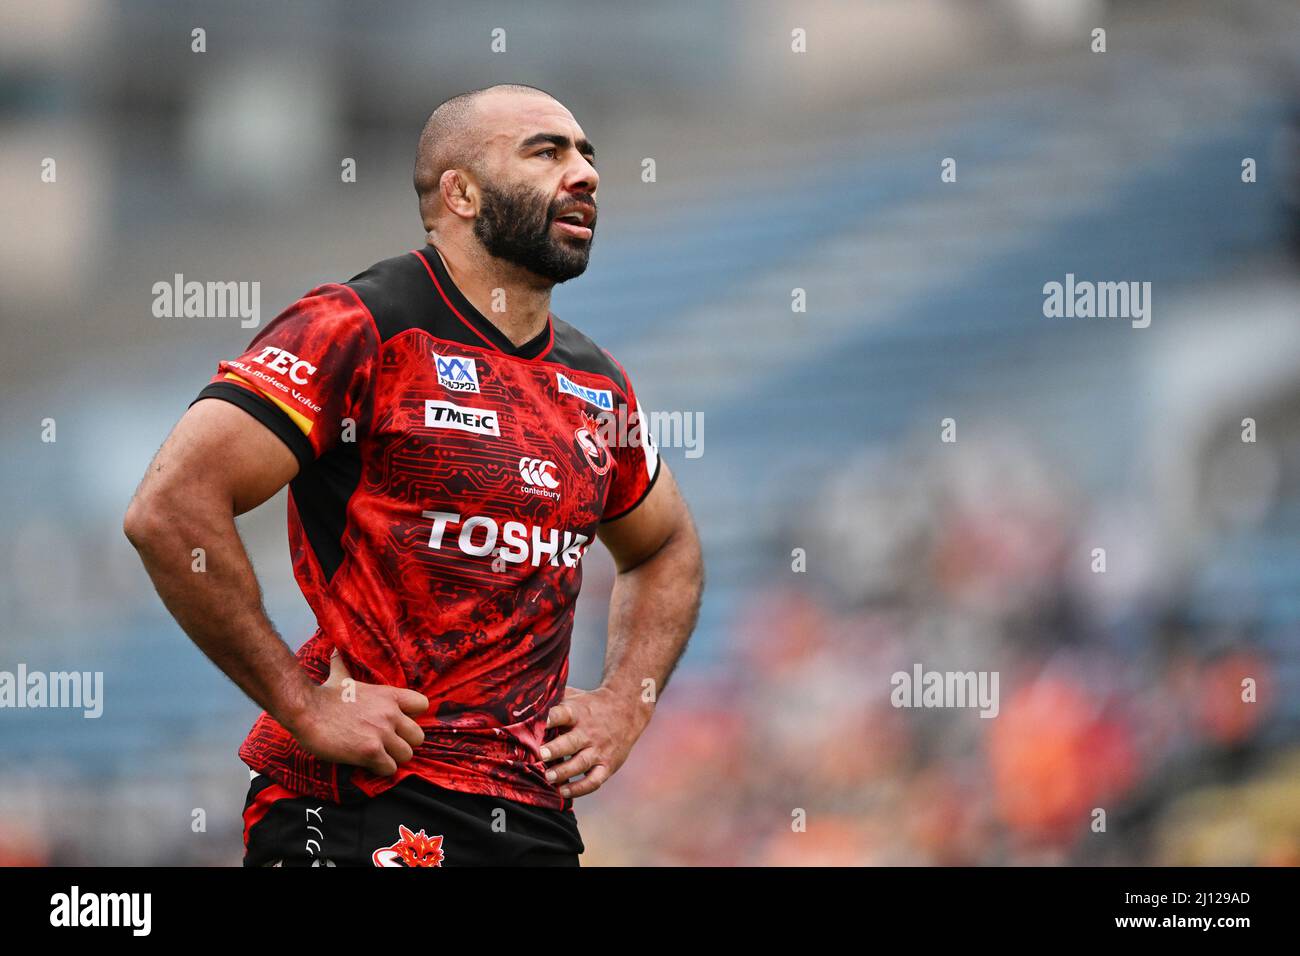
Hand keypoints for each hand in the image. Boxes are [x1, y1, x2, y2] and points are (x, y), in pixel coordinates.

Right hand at [286, 650, 428, 776]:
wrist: (306, 710)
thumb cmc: (323, 695)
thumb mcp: (342, 677)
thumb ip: (344, 666)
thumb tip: (334, 650)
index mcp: (388, 695)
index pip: (422, 705)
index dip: (412, 718)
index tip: (398, 724)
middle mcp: (390, 713)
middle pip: (419, 737)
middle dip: (404, 744)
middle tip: (388, 746)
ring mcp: (382, 733)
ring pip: (406, 755)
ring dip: (392, 759)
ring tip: (377, 757)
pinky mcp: (371, 751)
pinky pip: (390, 768)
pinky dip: (380, 770)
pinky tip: (367, 764)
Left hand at [540, 685, 650, 798]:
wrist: (626, 710)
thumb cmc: (591, 705)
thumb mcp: (574, 697)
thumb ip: (552, 701)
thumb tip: (521, 705)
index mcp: (578, 713)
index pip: (562, 714)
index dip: (549, 718)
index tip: (537, 723)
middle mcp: (589, 732)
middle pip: (571, 742)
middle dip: (555, 749)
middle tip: (540, 755)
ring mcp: (599, 750)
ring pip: (581, 763)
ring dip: (564, 772)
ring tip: (547, 777)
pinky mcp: (607, 765)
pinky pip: (594, 780)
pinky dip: (579, 789)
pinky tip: (564, 792)